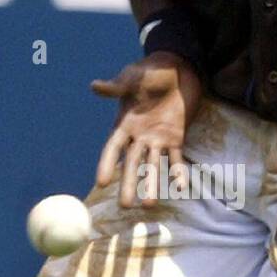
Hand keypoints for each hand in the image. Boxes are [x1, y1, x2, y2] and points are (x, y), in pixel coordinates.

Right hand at [91, 52, 203, 207]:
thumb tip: (95, 86)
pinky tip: (181, 187)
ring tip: (149, 205)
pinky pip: (176, 159)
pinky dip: (178, 172)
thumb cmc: (150, 72)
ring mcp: (157, 139)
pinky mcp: (176, 138)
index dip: (107, 164)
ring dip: (152, 185)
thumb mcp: (132, 77)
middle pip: (132, 164)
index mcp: (124, 123)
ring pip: (153, 166)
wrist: (177, 70)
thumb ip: (117, 86)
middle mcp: (139, 136)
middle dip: (128, 184)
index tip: (101, 182)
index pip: (113, 148)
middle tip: (125, 206)